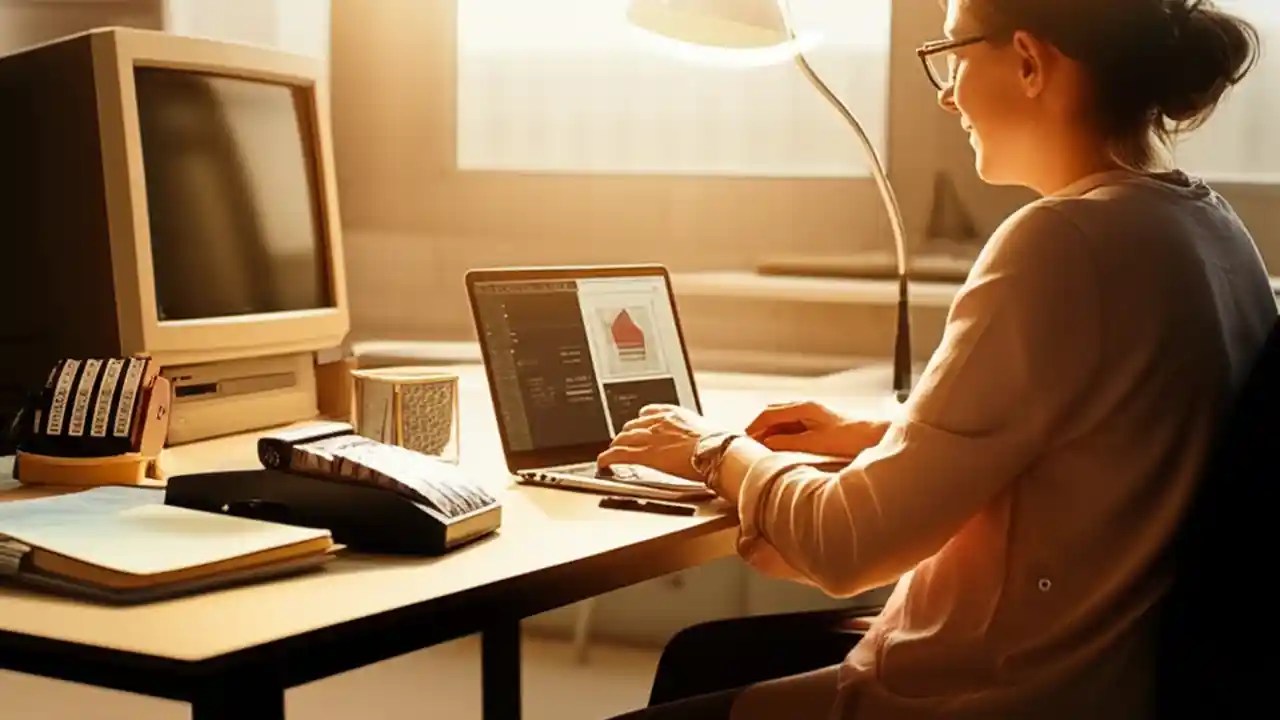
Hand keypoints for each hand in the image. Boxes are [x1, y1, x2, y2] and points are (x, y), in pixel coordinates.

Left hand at [597, 405, 726, 480]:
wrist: (720, 452)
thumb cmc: (721, 445)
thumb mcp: (709, 431)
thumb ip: (699, 434)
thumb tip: (708, 442)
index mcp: (675, 413)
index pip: (649, 411)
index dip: (641, 421)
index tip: (639, 426)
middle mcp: (659, 421)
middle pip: (633, 425)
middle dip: (627, 435)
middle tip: (624, 444)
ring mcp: (651, 436)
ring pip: (623, 438)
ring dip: (616, 445)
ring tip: (612, 452)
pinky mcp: (646, 454)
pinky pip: (619, 454)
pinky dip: (608, 457)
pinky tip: (603, 462)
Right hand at [746, 401, 887, 456]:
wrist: (874, 437)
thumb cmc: (848, 438)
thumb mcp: (814, 444)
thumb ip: (787, 443)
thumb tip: (767, 443)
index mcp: (803, 407)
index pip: (768, 414)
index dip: (753, 427)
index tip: (741, 439)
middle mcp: (806, 407)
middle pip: (773, 413)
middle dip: (758, 428)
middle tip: (748, 444)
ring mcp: (812, 414)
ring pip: (782, 419)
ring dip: (770, 431)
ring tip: (761, 448)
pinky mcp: (819, 422)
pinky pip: (792, 425)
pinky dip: (781, 434)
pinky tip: (781, 446)